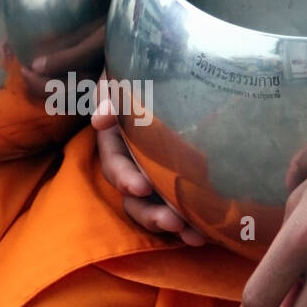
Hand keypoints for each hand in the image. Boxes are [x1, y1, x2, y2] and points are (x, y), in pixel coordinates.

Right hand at [93, 76, 204, 244]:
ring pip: (155, 210)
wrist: (176, 70)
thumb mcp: (123, 77)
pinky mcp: (177, 185)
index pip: (115, 164)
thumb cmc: (145, 72)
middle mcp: (134, 165)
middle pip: (134, 198)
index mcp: (117, 142)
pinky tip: (206, 235)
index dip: (124, 178)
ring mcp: (155, 178)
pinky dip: (190, 225)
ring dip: (170, 225)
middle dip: (151, 213)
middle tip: (172, 222)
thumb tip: (100, 119)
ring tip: (193, 236)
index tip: (140, 187)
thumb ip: (110, 95)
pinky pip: (179, 210)